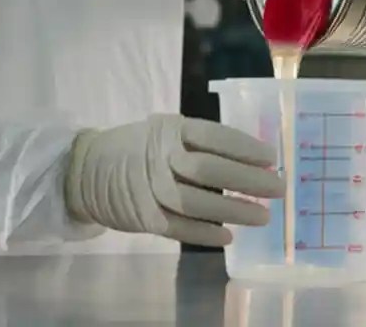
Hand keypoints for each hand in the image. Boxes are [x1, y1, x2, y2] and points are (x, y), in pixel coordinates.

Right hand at [64, 114, 284, 246]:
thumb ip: (198, 142)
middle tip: (278, 189)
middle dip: (249, 180)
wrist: (86, 170)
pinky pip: (179, 228)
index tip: (271, 158)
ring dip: (234, 210)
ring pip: (197, 202)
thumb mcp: (163, 131)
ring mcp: (150, 188)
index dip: (245, 147)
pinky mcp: (143, 217)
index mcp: (169, 130)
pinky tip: (229, 236)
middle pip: (211, 170)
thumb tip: (252, 159)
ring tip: (262, 216)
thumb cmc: (138, 147)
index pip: (214, 136)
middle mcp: (160, 157)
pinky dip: (205, 233)